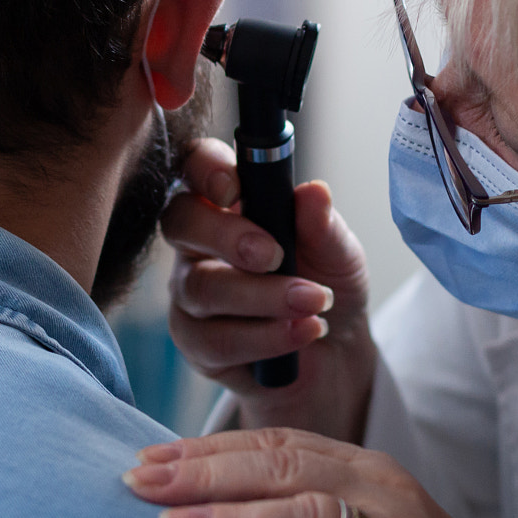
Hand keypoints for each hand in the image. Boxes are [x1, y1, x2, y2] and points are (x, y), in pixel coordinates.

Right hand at [164, 139, 377, 441]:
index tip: (235, 189)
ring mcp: (190, 294)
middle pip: (180, 222)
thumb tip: (314, 191)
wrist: (335, 351)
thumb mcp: (338, 252)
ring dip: (263, 297)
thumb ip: (323, 225)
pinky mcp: (196, 344)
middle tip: (274, 255)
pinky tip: (304, 331)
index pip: (196, 166)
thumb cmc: (326, 283)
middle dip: (226, 237)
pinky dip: (266, 337)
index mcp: (227, 203)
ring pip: (202, 288)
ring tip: (314, 302)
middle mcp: (199, 244)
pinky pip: (216, 341)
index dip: (205, 169)